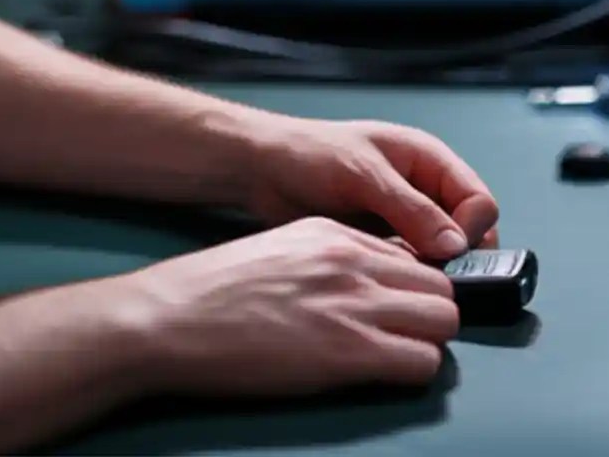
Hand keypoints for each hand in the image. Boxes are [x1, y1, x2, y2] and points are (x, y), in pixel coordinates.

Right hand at [118, 217, 458, 395]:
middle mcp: (355, 261)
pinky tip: (386, 375)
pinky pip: (421, 361)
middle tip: (407, 336)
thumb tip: (368, 279)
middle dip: (431, 315)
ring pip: (443, 321)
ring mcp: (355, 304)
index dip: (414, 288)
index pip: (416, 255)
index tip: (403, 308)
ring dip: (427, 343)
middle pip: (441, 286)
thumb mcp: (281, 249)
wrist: (166, 320)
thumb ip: (330, 257)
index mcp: (337, 234)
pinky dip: (414, 371)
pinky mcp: (349, 351)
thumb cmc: (210, 292)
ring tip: (397, 357)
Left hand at [242, 117, 498, 259]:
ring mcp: (406, 218)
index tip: (447, 254)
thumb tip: (454, 245)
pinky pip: (411, 263)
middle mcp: (426, 190)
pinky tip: (386, 280)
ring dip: (430, 269)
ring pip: (441, 252)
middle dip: (457, 255)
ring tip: (405, 280)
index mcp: (431, 162)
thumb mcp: (364, 175)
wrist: (260, 169)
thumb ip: (411, 209)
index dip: (471, 230)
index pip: (480, 202)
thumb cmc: (311, 154)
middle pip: (468, 231)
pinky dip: (405, 275)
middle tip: (431, 277)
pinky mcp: (384, 241)